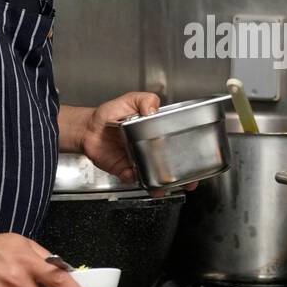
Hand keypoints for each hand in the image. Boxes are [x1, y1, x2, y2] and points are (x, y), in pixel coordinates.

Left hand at [79, 91, 197, 194]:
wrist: (89, 128)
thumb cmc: (111, 113)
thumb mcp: (131, 99)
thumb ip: (145, 100)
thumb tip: (153, 110)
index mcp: (156, 133)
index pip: (177, 144)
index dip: (189, 154)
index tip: (197, 161)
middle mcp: (150, 149)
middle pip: (171, 166)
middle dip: (182, 177)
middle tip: (188, 182)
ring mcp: (139, 161)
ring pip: (154, 177)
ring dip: (160, 184)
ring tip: (162, 186)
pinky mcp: (125, 170)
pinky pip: (133, 178)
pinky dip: (134, 178)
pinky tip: (133, 173)